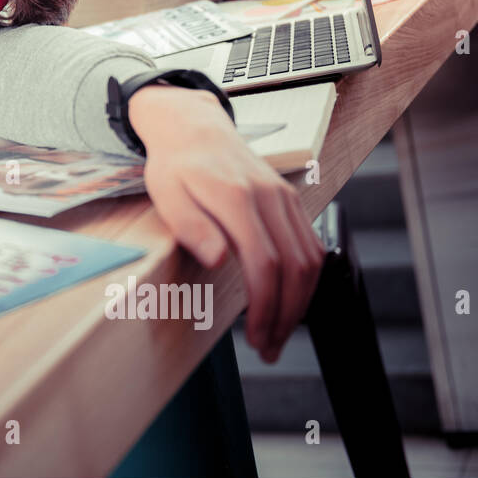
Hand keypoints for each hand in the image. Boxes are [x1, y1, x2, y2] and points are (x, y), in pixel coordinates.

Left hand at [129, 84, 325, 362]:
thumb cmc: (175, 166)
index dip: (264, 306)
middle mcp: (269, 196)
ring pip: (311, 259)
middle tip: (267, 349)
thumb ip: (191, 226)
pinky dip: (306, 280)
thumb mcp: (166, 194)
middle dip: (286, 316)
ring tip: (277, 334)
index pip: (264, 262)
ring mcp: (285, 197)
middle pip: (295, 267)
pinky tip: (288, 301)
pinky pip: (311, 245)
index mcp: (235, 197)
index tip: (254, 337)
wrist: (194, 128)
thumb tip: (218, 260)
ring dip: (300, 303)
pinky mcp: (291, 201)